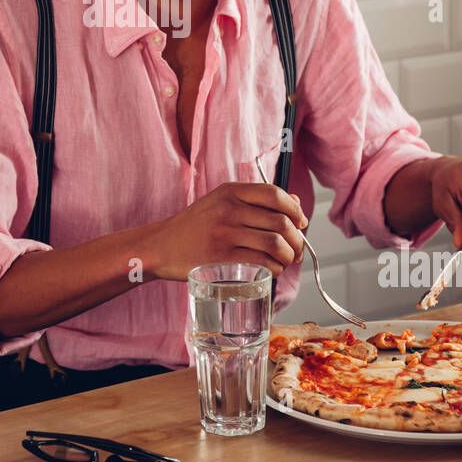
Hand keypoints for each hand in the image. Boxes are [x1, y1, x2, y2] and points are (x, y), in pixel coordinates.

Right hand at [148, 182, 308, 281]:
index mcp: (231, 191)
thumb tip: (296, 204)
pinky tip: (272, 270)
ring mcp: (225, 234)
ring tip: (286, 261)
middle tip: (296, 249)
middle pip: (281, 222)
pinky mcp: (222, 258)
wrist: (161, 247)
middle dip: (297, 239)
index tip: (300, 222)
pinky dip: (275, 269)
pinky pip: (262, 263)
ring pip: (275, 244)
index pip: (275, 194)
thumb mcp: (222, 202)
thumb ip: (256, 201)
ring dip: (289, 256)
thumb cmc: (195, 226)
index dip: (295, 210)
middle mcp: (229, 209)